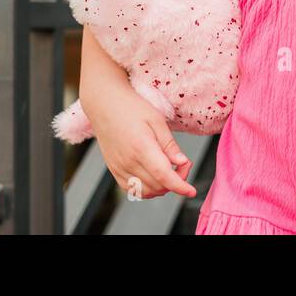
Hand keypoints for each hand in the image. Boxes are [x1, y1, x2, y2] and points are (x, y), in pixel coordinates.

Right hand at [80, 83, 197, 199]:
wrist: (105, 104)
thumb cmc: (131, 107)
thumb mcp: (157, 120)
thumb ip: (169, 144)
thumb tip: (182, 162)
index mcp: (141, 147)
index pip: (164, 176)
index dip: (180, 186)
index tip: (191, 191)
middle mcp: (128, 161)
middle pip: (157, 186)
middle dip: (176, 181)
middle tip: (183, 164)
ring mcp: (119, 168)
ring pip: (146, 192)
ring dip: (162, 187)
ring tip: (169, 168)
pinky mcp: (114, 170)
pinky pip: (132, 189)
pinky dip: (147, 188)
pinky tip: (154, 175)